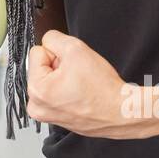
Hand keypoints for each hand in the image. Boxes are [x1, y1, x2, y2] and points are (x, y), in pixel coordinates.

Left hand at [25, 30, 151, 138]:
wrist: (122, 111)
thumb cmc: (102, 88)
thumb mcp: (75, 48)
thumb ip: (54, 38)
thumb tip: (47, 40)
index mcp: (36, 89)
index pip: (37, 52)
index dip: (57, 53)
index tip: (72, 64)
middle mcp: (37, 106)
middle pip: (42, 68)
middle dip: (59, 66)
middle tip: (79, 75)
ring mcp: (47, 115)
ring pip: (50, 80)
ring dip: (63, 78)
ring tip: (81, 85)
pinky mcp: (58, 119)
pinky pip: (57, 94)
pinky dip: (68, 91)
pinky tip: (81, 94)